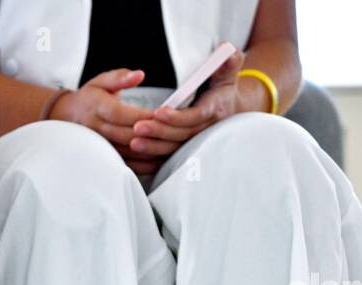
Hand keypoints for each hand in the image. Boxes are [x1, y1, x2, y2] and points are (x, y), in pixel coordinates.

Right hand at [49, 69, 162, 175]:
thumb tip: (139, 74)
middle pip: (127, 135)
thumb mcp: (101, 81)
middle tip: (175, 131)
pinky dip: (143, 164)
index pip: (122, 114)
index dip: (143, 116)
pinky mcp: (105, 157)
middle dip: (152, 134)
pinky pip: (125, 164)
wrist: (66, 117)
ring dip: (151, 150)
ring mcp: (101, 146)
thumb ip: (120, 77)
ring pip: (128, 152)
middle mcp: (98, 129)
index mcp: (98, 108)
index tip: (164, 113)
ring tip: (172, 145)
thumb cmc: (89, 98)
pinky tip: (159, 160)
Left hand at [129, 50, 245, 156]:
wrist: (229, 107)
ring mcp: (195, 141)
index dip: (177, 117)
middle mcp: (204, 129)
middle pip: (180, 135)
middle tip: (137, 128)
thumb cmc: (223, 84)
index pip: (195, 117)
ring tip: (133, 143)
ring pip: (173, 149)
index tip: (158, 112)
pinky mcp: (185, 148)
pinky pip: (168, 156)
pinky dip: (152, 156)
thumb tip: (227, 50)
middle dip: (159, 133)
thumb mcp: (229, 70)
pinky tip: (135, 154)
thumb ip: (228, 61)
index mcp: (213, 110)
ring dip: (153, 147)